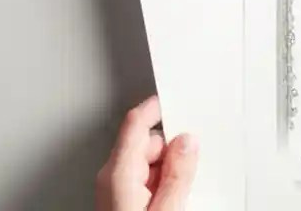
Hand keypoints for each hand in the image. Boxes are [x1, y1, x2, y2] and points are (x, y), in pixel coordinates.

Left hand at [96, 96, 198, 210]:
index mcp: (117, 173)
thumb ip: (177, 176)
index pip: (135, 123)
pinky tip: (171, 201)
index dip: (156, 108)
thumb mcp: (167, 210)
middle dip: (170, 149)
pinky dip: (158, 183)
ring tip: (180, 193)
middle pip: (144, 143)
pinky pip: (141, 180)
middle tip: (191, 164)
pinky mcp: (116, 203)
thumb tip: (186, 143)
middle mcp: (109, 179)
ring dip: (165, 169)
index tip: (174, 101)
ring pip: (145, 163)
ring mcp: (110, 191)